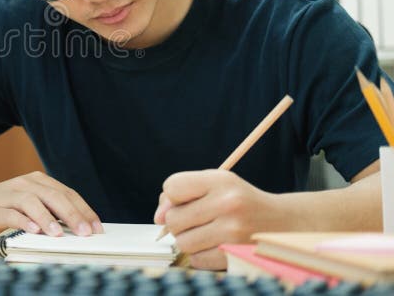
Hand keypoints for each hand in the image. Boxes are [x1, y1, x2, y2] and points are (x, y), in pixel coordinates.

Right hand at [0, 171, 103, 238]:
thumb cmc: (8, 205)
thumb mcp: (33, 203)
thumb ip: (53, 210)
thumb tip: (81, 225)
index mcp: (38, 181)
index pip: (66, 193)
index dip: (83, 210)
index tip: (95, 227)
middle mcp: (25, 184)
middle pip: (52, 196)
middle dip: (71, 215)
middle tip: (85, 231)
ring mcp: (8, 195)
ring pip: (30, 202)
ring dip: (47, 218)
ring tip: (59, 233)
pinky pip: (10, 214)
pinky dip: (23, 221)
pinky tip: (33, 230)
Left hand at [153, 170, 277, 269]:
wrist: (282, 222)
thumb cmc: (239, 201)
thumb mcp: (216, 183)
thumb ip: (182, 192)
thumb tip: (158, 218)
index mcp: (221, 181)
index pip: (172, 187)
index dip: (171, 197)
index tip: (183, 201)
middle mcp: (228, 204)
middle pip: (173, 219)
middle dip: (177, 221)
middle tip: (196, 219)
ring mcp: (233, 232)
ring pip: (182, 242)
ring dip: (188, 239)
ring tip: (205, 232)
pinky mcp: (236, 255)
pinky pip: (197, 259)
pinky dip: (200, 254)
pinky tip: (214, 245)